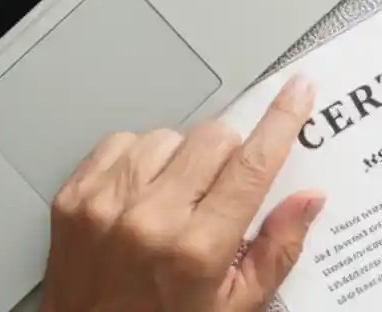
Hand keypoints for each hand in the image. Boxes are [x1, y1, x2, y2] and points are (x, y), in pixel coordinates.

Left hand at [41, 76, 324, 311]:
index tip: (297, 91)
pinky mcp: (73, 196)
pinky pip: (123, 141)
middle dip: (230, 155)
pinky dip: (140, 160)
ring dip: (183, 158)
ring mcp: (105, 204)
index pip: (252, 165)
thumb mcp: (236, 307)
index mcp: (196, 251)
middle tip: (223, 191)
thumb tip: (308, 199)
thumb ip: (277, 250)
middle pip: (213, 137)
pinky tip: (144, 194)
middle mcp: (148, 221)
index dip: (281, 120)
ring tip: (177, 201)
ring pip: (169, 135)